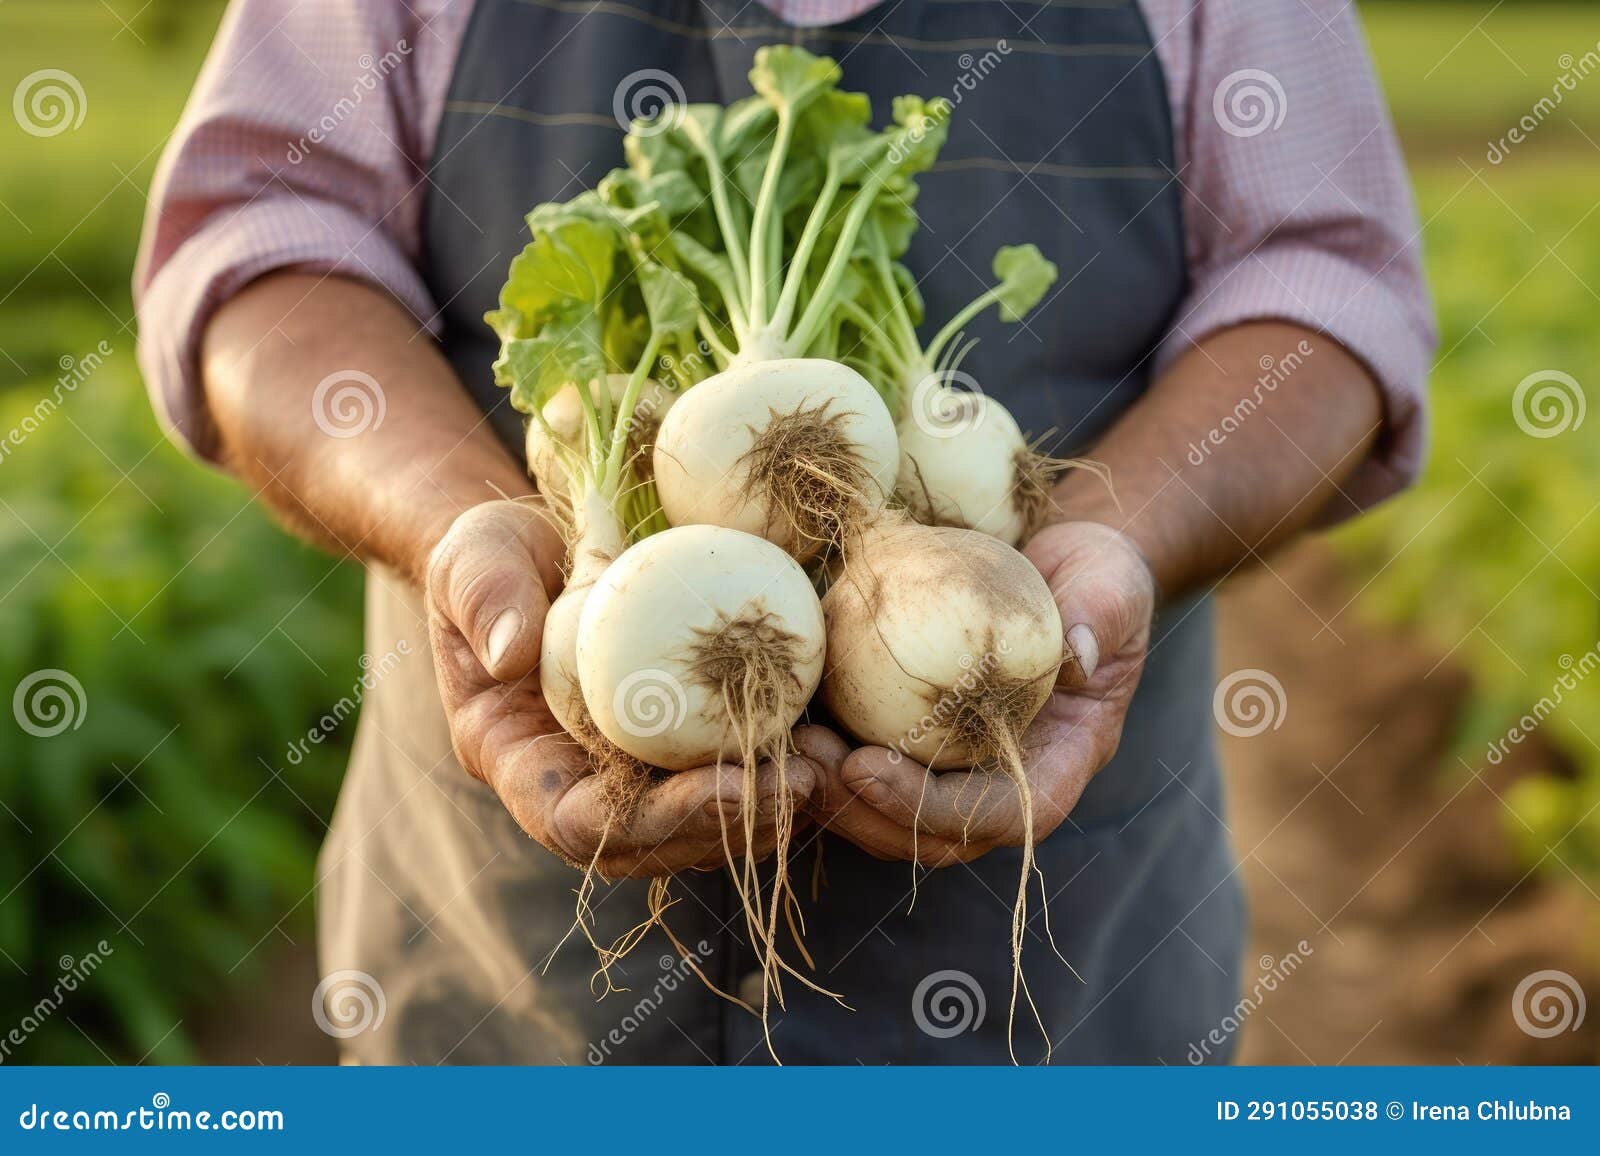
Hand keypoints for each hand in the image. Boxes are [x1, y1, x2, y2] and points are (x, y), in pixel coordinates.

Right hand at [426, 500, 819, 878]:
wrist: (531, 545)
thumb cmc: (491, 553)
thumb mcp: (474, 558)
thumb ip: (484, 598)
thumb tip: (510, 654)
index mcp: (517, 758)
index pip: (577, 823)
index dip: (651, 822)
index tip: (724, 789)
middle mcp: (575, 778)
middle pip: (652, 841)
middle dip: (725, 823)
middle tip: (795, 785)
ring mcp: (626, 764)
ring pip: (697, 821)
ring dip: (760, 805)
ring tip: (817, 767)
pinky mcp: (673, 736)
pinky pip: (722, 768)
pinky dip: (769, 762)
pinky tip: (818, 735)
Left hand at [804, 521, 1154, 865]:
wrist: (1070, 561)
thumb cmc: (1099, 573)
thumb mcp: (1112, 586)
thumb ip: (1100, 617)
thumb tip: (1077, 651)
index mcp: (1060, 761)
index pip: (997, 815)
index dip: (930, 807)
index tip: (869, 766)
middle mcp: (1007, 779)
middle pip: (933, 836)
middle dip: (865, 811)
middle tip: (810, 762)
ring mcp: (963, 766)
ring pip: (893, 816)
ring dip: (837, 794)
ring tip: (791, 747)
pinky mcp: (925, 739)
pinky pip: (874, 765)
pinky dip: (832, 756)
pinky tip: (792, 719)